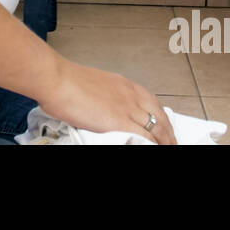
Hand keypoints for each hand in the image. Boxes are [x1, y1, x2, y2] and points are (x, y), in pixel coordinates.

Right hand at [36, 58, 176, 144]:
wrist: (58, 80)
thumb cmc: (66, 81)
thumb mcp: (94, 85)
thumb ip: (106, 96)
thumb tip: (105, 107)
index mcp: (124, 85)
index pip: (153, 103)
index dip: (161, 117)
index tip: (163, 125)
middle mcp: (130, 95)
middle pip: (160, 116)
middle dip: (168, 132)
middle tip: (171, 142)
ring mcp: (127, 108)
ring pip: (157, 128)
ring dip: (165, 141)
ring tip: (168, 148)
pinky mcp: (120, 122)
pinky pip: (145, 137)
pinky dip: (151, 144)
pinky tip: (153, 148)